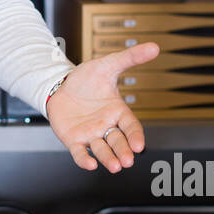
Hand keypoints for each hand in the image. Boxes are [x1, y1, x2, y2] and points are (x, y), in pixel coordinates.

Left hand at [46, 42, 160, 173]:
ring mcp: (90, 134)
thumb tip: (154, 47)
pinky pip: (81, 153)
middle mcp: (106, 126)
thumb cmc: (86, 78)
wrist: (59, 83)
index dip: (136, 136)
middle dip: (124, 151)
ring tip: (115, 167)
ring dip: (108, 159)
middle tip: (128, 160)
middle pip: (118, 142)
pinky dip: (85, 160)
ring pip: (102, 150)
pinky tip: (90, 165)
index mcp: (118, 112)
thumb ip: (130, 58)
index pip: (131, 127)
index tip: (140, 145)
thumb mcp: (108, 65)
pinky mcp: (74, 140)